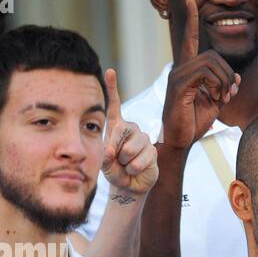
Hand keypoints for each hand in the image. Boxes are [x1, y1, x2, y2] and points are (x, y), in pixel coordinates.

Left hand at [101, 69, 157, 196]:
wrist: (128, 185)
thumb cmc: (114, 171)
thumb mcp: (104, 163)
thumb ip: (105, 156)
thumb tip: (111, 152)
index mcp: (117, 127)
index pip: (115, 105)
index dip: (112, 87)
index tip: (109, 70)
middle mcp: (131, 129)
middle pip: (121, 131)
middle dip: (115, 149)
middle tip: (116, 160)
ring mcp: (143, 139)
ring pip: (131, 148)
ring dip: (125, 161)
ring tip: (126, 165)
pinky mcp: (153, 151)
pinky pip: (142, 159)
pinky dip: (134, 168)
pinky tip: (135, 169)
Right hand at [160, 0, 240, 149]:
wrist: (179, 141)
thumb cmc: (194, 122)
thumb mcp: (215, 104)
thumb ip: (225, 89)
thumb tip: (236, 78)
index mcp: (187, 71)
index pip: (189, 40)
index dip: (191, 20)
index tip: (190, 0)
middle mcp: (180, 69)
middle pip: (212, 55)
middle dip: (227, 73)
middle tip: (228, 93)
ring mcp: (178, 76)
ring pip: (210, 63)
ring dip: (224, 81)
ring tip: (222, 98)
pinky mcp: (180, 85)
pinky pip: (205, 74)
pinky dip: (217, 85)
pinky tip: (217, 98)